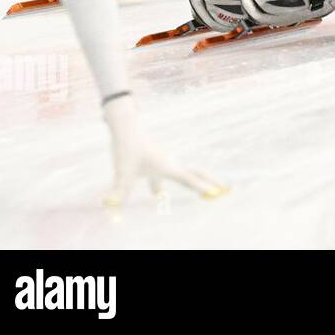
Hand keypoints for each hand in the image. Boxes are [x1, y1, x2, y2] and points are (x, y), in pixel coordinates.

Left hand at [103, 95, 225, 206]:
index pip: (190, 180)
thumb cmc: (127, 150)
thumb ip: (119, 190)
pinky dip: (170, 185)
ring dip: (194, 183)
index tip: (216, 194)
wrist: (127, 130)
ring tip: (205, 191)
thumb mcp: (122, 173)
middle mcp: (170, 164)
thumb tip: (110, 205)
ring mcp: (165, 162)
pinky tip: (156, 195)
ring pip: (184, 174)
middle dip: (210, 182)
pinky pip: (169, 175)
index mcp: (167, 167)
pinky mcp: (157, 162)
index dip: (203, 187)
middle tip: (224, 189)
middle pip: (195, 173)